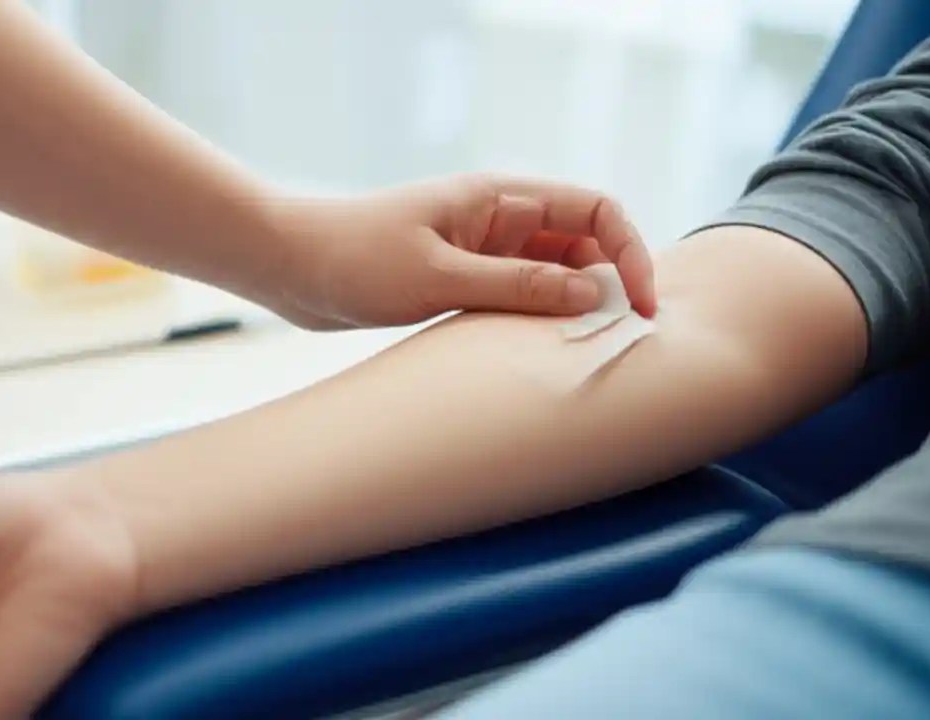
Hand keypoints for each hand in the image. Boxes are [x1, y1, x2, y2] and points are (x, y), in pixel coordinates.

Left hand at [266, 174, 655, 328]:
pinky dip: (537, 323)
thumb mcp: (439, 275)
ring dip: (573, 309)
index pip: (595, 210)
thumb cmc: (354, 257)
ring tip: (584, 354)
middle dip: (610, 286)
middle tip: (619, 341)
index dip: (630, 252)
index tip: (640, 305)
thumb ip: (517, 285)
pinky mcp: (458, 283)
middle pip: (582, 246)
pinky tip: (540, 355)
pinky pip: (517, 300)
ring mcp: (480, 253)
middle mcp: (498, 221)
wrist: (289, 266)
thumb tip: (594, 293)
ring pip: (552, 277)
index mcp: (499, 198)